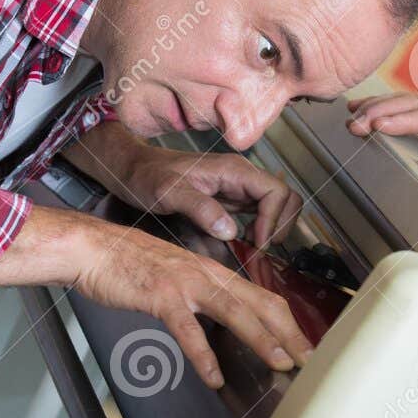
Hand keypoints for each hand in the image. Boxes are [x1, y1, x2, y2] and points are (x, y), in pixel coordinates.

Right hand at [0, 207, 311, 388]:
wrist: (94, 248)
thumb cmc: (130, 264)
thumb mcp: (177, 277)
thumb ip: (202, 297)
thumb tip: (224, 322)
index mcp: (213, 272)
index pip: (263, 297)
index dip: (288, 323)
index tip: (303, 347)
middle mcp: (207, 275)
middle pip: (261, 303)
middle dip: (289, 333)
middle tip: (309, 361)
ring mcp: (186, 284)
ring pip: (235, 311)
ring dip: (261, 339)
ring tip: (280, 363)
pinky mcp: (161, 295)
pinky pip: (188, 329)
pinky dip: (202, 355)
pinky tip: (213, 376)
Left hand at [71, 123, 301, 248]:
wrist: (132, 169)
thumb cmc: (147, 176)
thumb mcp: (169, 192)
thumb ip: (200, 208)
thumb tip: (230, 230)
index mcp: (232, 170)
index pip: (276, 192)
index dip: (273, 220)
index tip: (257, 243)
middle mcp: (240, 176)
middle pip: (285, 196)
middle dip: (281, 223)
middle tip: (263, 248)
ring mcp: (236, 187)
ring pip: (276, 204)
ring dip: (274, 227)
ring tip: (255, 247)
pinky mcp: (230, 198)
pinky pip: (259, 212)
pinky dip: (261, 228)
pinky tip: (245, 242)